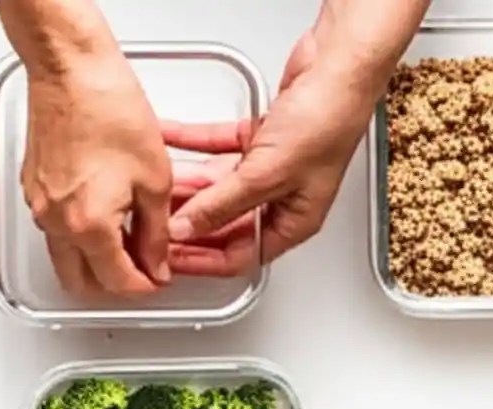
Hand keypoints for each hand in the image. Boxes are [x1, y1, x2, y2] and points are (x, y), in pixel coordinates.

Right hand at [23, 55, 172, 295]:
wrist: (71, 72)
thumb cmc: (110, 110)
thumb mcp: (155, 178)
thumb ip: (157, 232)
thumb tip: (158, 261)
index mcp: (88, 226)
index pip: (116, 281)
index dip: (144, 285)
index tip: (158, 278)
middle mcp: (55, 224)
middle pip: (79, 282)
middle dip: (112, 284)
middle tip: (140, 268)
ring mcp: (38, 207)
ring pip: (63, 256)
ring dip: (93, 258)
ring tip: (126, 236)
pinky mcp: (31, 189)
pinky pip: (53, 228)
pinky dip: (76, 232)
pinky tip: (101, 210)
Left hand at [162, 27, 377, 275]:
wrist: (342, 63)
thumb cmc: (329, 117)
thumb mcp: (266, 173)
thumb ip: (221, 205)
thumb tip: (184, 229)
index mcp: (294, 220)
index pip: (238, 256)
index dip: (199, 261)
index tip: (165, 260)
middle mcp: (282, 197)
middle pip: (221, 222)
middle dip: (185, 222)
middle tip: (150, 223)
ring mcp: (270, 167)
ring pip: (215, 184)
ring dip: (183, 183)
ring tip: (150, 184)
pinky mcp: (260, 136)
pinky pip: (216, 145)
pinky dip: (191, 142)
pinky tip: (167, 137)